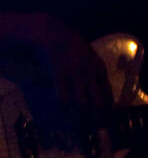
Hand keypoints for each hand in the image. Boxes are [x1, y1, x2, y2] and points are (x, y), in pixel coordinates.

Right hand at [30, 14, 113, 131]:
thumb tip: (95, 91)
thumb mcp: (87, 55)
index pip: (108, 96)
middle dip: (95, 118)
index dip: (105, 111)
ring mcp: (74, 74)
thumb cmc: (67, 43)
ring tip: (76, 122)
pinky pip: (63, 97)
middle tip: (89, 125)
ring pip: (82, 103)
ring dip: (80, 116)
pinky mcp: (59, 74)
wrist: (50, 31)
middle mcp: (90, 73)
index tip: (100, 119)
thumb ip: (92, 71)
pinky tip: (63, 112)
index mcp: (99, 68)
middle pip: (98, 103)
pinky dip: (65, 108)